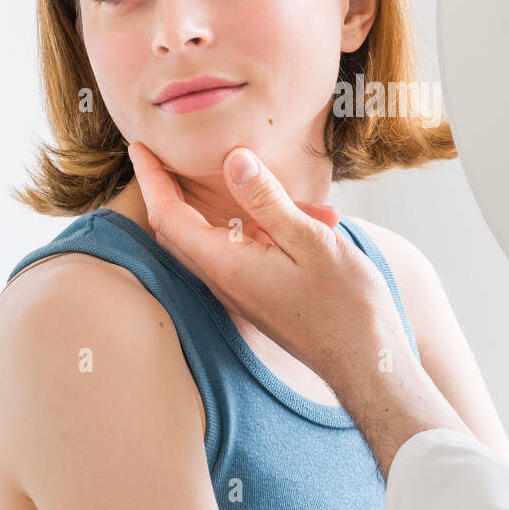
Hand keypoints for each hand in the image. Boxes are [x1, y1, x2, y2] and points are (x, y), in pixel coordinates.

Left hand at [125, 141, 404, 381]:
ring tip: (308, 202)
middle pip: (180, 228)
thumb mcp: (308, 239)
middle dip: (173, 189)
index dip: (151, 179)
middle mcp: (224, 281)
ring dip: (249, 209)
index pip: (168, 216)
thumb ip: (266, 199)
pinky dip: (270, 229)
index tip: (140, 148)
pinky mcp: (260, 295)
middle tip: (172, 154)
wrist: (368, 362)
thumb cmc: (344, 304)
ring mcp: (241, 291)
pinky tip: (319, 223)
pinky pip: (248, 251)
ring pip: (221, 237)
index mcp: (226, 265)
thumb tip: (232, 160)